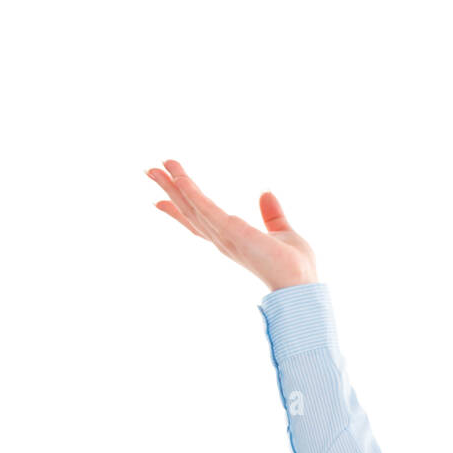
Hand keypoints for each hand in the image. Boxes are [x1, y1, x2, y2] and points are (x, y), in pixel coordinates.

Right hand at [146, 159, 318, 291]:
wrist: (301, 284)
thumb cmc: (295, 267)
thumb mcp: (283, 232)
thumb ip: (273, 215)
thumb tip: (266, 192)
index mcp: (233, 240)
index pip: (201, 222)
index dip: (181, 209)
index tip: (161, 198)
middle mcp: (223, 239)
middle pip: (190, 211)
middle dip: (170, 191)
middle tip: (150, 171)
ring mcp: (224, 236)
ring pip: (192, 207)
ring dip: (173, 186)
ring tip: (154, 168)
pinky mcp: (231, 231)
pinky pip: (206, 208)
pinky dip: (192, 193)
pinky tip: (181, 178)